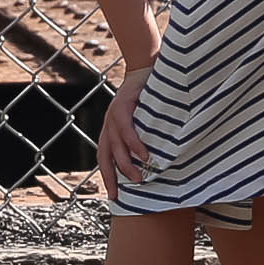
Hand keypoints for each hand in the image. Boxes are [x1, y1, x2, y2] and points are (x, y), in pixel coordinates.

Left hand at [96, 47, 155, 201]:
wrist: (148, 66)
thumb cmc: (150, 98)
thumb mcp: (146, 122)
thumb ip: (147, 139)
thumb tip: (158, 163)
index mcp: (111, 130)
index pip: (105, 158)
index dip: (108, 178)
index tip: (114, 198)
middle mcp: (108, 124)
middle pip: (105, 156)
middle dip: (112, 178)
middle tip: (123, 197)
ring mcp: (113, 114)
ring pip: (115, 145)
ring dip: (127, 164)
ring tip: (139, 179)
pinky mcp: (123, 103)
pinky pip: (126, 127)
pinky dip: (134, 142)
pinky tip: (144, 155)